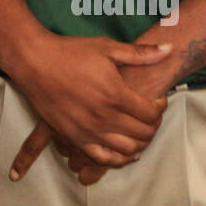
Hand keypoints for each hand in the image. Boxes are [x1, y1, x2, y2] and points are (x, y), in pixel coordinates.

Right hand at [3, 34, 170, 173]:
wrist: (34, 61)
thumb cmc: (70, 52)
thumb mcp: (106, 47)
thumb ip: (140, 53)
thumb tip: (170, 49)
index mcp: (114, 94)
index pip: (152, 113)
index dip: (160, 107)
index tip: (156, 99)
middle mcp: (104, 116)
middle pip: (143, 133)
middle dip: (153, 125)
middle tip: (150, 114)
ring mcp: (88, 130)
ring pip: (128, 149)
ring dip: (140, 142)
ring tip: (138, 129)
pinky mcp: (74, 138)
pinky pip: (104, 158)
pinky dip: (119, 158)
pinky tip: (124, 150)